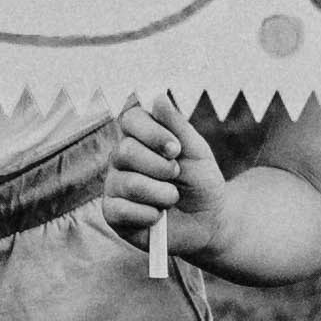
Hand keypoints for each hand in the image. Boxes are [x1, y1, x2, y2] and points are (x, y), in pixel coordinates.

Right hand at [98, 103, 221, 267]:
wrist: (208, 222)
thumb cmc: (201, 183)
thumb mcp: (197, 151)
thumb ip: (177, 125)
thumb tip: (158, 97)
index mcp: (140, 137)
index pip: (130, 119)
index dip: (151, 132)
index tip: (175, 148)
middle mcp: (121, 159)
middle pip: (125, 151)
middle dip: (160, 167)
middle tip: (176, 175)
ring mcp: (114, 185)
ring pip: (128, 183)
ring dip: (161, 194)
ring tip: (173, 198)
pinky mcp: (112, 213)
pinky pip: (121, 210)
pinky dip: (149, 215)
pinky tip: (158, 217)